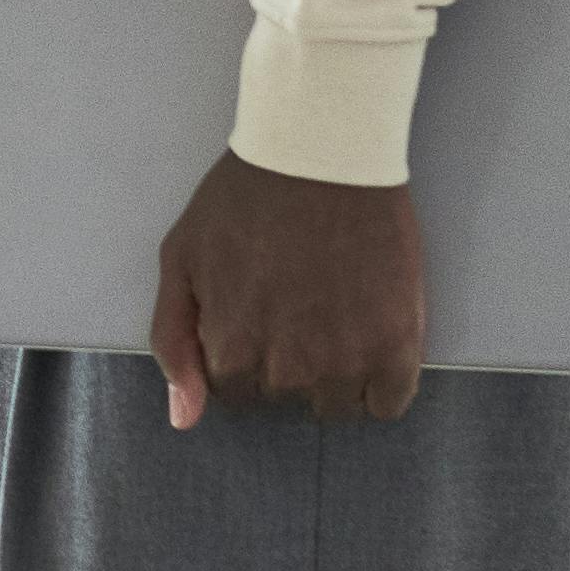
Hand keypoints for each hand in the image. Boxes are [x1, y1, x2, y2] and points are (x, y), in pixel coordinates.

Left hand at [152, 153, 428, 429]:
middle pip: (285, 399)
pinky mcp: (396, 346)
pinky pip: (388, 402)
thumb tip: (184, 419)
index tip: (260, 314)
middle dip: (286, 362)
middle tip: (298, 302)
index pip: (235, 392)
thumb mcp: (181, 259)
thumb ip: (174, 342)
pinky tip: (372, 336)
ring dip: (334, 373)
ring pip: (335, 405)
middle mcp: (287, 371)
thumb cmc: (244, 198)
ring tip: (335, 314)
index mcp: (231, 353)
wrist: (322, 151)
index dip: (246, 353)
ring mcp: (344, 362)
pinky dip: (382, 382)